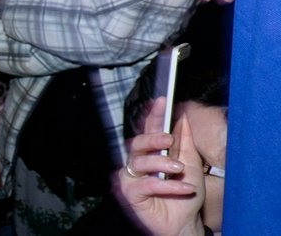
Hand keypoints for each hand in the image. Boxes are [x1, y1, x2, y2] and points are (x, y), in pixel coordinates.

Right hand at [116, 97, 205, 235]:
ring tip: (179, 169)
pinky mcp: (130, 193)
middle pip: (137, 143)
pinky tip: (183, 188)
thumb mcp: (191, 166)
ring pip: (140, 162)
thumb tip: (183, 118)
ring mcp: (131, 178)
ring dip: (162, 164)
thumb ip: (186, 143)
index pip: (150, 129)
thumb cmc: (185, 196)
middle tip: (169, 140)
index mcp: (152, 153)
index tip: (163, 100)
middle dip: (153, 138)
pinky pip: (145, 185)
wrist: (185, 223)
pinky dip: (166, 186)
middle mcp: (138, 163)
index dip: (154, 114)